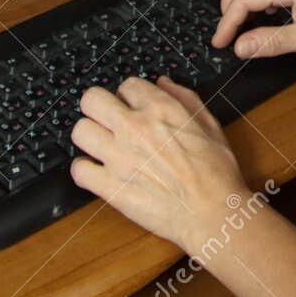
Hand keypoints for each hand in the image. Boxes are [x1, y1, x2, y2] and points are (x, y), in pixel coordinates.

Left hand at [69, 74, 248, 256]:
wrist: (212, 213)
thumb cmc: (217, 173)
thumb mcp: (209, 125)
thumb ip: (185, 98)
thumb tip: (162, 82)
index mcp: (161, 109)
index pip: (126, 85)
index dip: (130, 96)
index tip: (133, 108)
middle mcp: (135, 128)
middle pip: (91, 100)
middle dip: (99, 107)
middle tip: (108, 120)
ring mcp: (119, 157)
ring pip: (80, 131)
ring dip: (90, 137)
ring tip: (102, 146)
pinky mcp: (110, 187)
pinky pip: (78, 170)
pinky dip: (86, 170)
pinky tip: (99, 173)